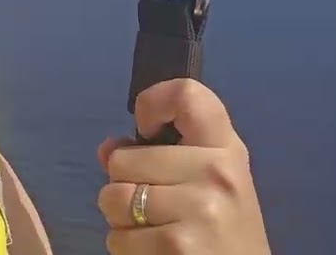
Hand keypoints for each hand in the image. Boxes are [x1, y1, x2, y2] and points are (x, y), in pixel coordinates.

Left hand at [95, 78, 270, 253]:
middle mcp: (216, 173)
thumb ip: (158, 158)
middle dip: (125, 185)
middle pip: (123, 159)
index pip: (187, 95)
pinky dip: (126, 248)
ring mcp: (199, 209)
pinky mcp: (177, 244)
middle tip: (158, 208)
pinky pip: (116, 237)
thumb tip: (108, 148)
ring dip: (121, 220)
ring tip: (155, 230)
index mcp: (226, 150)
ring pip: (111, 197)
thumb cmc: (222, 232)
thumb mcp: (205, 186)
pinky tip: (157, 252)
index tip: (146, 129)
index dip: (152, 103)